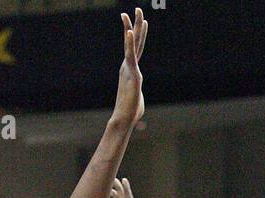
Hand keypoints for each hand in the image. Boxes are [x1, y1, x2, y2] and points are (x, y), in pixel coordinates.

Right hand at [114, 9, 147, 129]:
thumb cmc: (131, 113)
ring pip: (133, 44)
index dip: (137, 35)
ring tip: (137, 12)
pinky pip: (131, 55)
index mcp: (131, 70)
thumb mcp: (138, 99)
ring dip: (134, 27)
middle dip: (136, 24)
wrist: (124, 119)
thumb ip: (138, 94)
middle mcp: (129, 66)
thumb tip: (137, 101)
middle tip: (138, 9)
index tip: (139, 22)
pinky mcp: (132, 74)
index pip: (135, 49)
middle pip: (134, 41)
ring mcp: (130, 68)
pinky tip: (129, 31)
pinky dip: (129, 43)